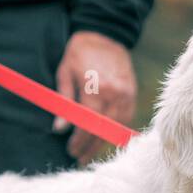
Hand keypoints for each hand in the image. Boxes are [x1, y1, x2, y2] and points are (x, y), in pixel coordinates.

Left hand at [53, 31, 136, 164]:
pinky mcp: (132, 94)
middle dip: (90, 147)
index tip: (71, 149)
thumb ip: (64, 102)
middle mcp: (114, 93)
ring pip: (115, 127)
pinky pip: (125, 119)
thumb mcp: (65, 73)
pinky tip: (103, 138)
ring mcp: (126, 94)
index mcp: (96, 88)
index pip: (88, 124)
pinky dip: (114, 130)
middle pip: (103, 130)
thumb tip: (60, 128)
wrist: (105, 34)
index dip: (79, 140)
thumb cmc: (80, 53)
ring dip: (102, 142)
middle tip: (79, 158)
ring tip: (90, 152)